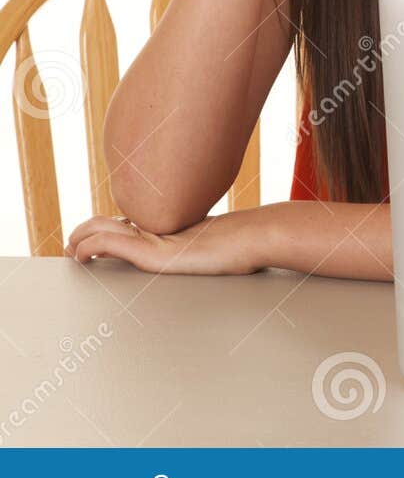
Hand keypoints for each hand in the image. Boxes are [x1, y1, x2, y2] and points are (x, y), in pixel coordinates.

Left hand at [66, 212, 264, 275]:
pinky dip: (88, 247)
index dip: (104, 228)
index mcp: (169, 225)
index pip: (126, 222)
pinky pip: (109, 244)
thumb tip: (213, 246)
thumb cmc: (246, 243)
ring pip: (101, 229)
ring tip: (71, 250)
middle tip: (72, 244)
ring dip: (79, 239)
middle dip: (84, 232)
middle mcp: (158, 226)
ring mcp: (155, 237)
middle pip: (108, 221)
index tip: (90, 239)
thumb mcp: (216, 243)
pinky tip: (81, 256)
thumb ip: (199, 244)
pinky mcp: (153, 252)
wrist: (258, 237)